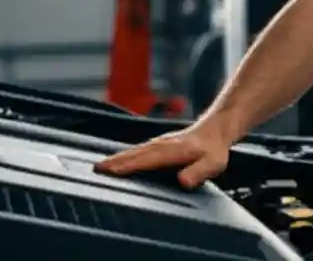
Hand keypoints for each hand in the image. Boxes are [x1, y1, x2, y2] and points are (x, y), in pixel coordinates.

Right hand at [93, 117, 233, 189]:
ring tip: (101, 165)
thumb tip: (183, 181)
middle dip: (115, 161)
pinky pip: (138, 149)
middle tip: (96, 169)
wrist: (216, 129)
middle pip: (135, 153)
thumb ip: (199, 172)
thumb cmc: (214, 150)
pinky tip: (117, 161)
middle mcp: (162, 145)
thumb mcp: (213, 163)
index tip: (111, 170)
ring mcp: (159, 142)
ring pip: (134, 150)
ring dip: (117, 157)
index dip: (129, 166)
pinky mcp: (158, 144)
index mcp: (173, 151)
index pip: (146, 160)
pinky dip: (125, 155)